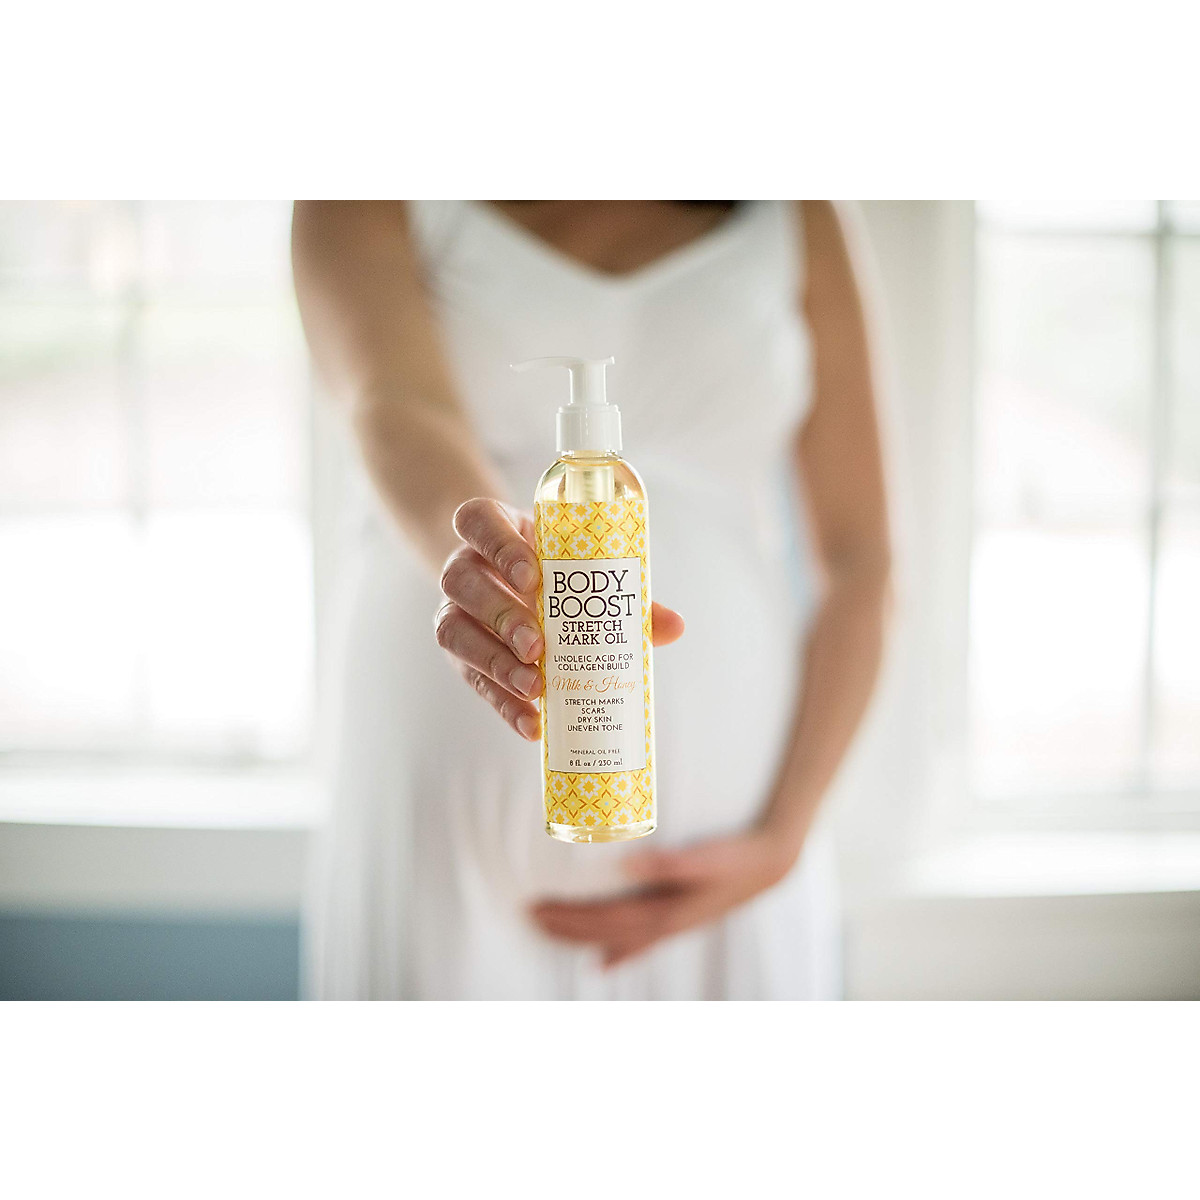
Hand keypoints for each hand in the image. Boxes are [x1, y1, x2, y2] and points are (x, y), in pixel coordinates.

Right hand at [435, 497, 684, 739]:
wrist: (508, 584)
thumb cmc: (552, 569)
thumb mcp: (577, 567)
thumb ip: (620, 594)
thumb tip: (674, 626)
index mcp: (492, 530)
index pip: (476, 520)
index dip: (497, 544)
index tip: (532, 575)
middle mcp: (465, 566)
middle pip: (461, 580)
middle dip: (500, 614)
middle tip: (537, 644)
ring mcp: (454, 609)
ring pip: (452, 630)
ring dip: (494, 661)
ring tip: (533, 686)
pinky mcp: (459, 654)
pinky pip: (472, 679)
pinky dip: (503, 703)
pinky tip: (532, 723)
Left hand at [530, 829, 798, 967]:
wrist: (772, 862)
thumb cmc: (736, 856)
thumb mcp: (704, 856)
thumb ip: (667, 863)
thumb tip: (627, 866)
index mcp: (665, 911)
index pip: (605, 920)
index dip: (570, 918)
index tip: (537, 907)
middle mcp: (665, 924)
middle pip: (605, 932)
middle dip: (567, 927)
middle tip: (530, 916)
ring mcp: (674, 925)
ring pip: (619, 939)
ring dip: (585, 937)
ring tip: (552, 934)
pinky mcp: (682, 919)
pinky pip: (642, 943)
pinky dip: (620, 953)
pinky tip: (604, 962)